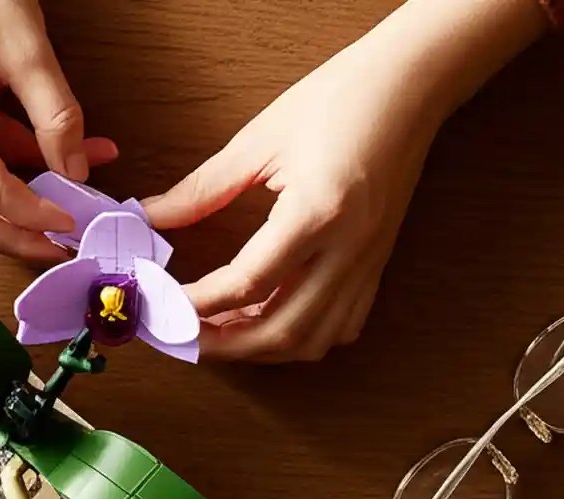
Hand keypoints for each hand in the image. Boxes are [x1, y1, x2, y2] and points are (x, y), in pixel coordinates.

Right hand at [0, 0, 118, 263]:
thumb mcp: (28, 49)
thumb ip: (57, 118)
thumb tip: (79, 172)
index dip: (30, 214)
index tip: (71, 224)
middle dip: (11, 236)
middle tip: (59, 248)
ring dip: (7, 213)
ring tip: (58, 219)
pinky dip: (3, 176)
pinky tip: (51, 169)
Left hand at [142, 0, 547, 361]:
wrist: (411, 84)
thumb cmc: (340, 98)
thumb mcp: (259, 139)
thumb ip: (201, 189)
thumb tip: (152, 216)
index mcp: (317, 212)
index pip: (247, 284)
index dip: (197, 303)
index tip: (162, 303)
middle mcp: (348, 248)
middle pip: (283, 330)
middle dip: (225, 346)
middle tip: (181, 335)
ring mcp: (368, 262)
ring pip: (315, 340)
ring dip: (262, 348)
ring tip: (219, 330)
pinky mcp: (377, 263)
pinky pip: (342, 325)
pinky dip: (301, 337)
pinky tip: (268, 317)